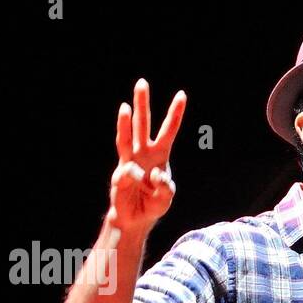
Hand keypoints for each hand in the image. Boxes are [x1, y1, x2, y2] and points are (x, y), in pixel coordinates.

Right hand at [107, 78, 186, 234]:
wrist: (133, 219)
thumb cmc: (151, 205)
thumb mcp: (165, 199)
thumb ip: (165, 188)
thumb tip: (155, 175)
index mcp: (159, 156)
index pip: (168, 131)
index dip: (175, 114)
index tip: (181, 94)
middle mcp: (143, 154)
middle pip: (143, 125)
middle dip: (142, 104)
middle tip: (141, 82)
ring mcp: (130, 162)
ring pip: (126, 137)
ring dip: (125, 122)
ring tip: (124, 106)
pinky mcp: (120, 175)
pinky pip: (128, 172)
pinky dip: (134, 177)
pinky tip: (137, 182)